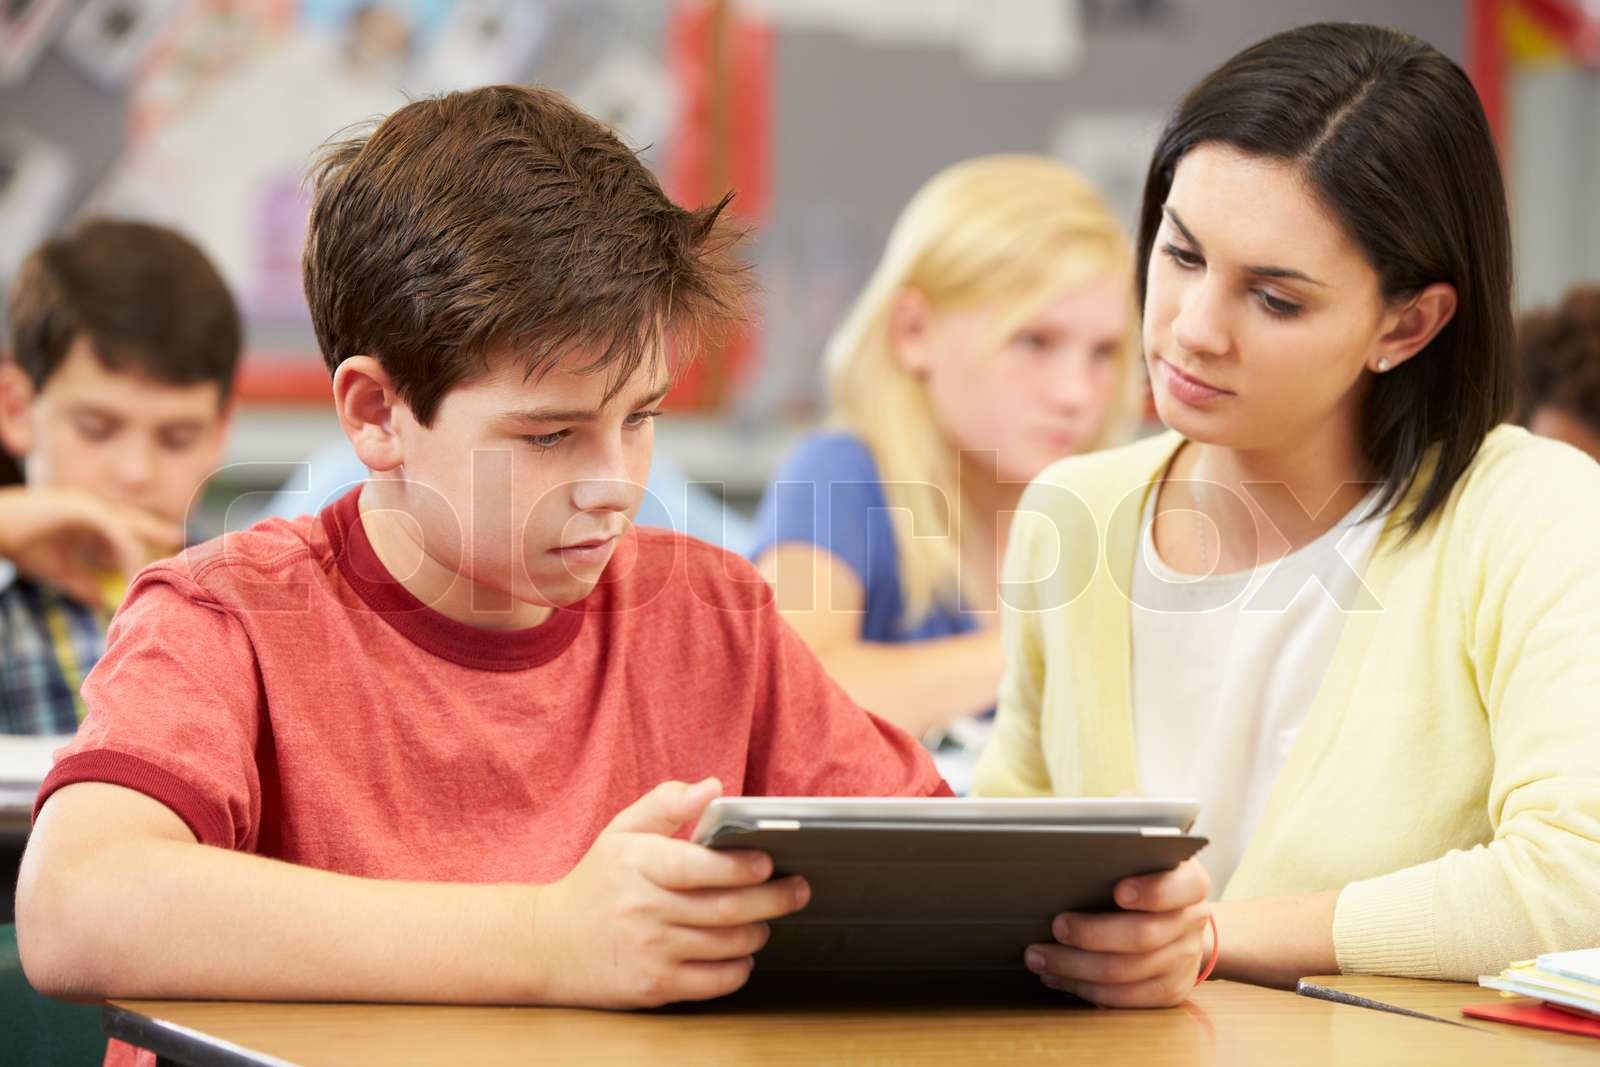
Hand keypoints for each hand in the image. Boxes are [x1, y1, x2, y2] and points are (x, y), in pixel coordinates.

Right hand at [0, 487, 182, 606]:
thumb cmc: (20, 544)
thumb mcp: (58, 568)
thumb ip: (80, 582)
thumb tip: (99, 602)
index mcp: (90, 518)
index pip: (128, 528)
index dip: (150, 540)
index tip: (171, 556)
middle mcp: (95, 508)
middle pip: (138, 524)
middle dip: (162, 537)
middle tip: (187, 552)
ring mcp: (90, 506)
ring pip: (131, 528)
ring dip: (149, 549)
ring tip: (167, 569)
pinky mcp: (83, 509)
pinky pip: (116, 532)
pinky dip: (128, 551)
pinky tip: (136, 569)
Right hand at [531, 778, 810, 1007]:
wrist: (547, 944)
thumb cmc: (596, 882)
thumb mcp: (621, 832)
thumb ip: (666, 804)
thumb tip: (714, 786)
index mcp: (639, 864)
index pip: (699, 866)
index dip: (740, 866)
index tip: (769, 862)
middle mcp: (645, 909)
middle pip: (725, 908)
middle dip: (773, 899)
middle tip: (797, 890)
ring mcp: (650, 952)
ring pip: (727, 945)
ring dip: (757, 931)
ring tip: (765, 919)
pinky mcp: (654, 987)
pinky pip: (714, 982)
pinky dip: (739, 968)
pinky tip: (741, 953)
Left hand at [1025, 858, 1211, 1006]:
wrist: (1176, 921)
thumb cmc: (1143, 882)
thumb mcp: (1141, 863)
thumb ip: (1117, 862)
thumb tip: (1064, 866)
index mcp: (1190, 884)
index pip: (1183, 886)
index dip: (1152, 892)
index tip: (1119, 892)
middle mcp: (1192, 922)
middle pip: (1143, 936)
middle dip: (1092, 934)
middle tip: (1056, 927)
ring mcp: (1184, 960)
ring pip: (1126, 972)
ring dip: (1076, 967)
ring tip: (1040, 958)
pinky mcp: (1170, 990)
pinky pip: (1125, 998)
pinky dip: (1086, 988)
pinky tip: (1058, 977)